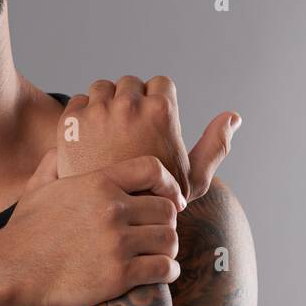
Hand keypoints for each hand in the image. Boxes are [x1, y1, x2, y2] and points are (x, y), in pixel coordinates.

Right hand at [0, 149, 182, 305]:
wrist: (10, 270)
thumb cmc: (24, 231)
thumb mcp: (37, 187)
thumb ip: (56, 162)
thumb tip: (64, 145)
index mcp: (97, 182)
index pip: (153, 169)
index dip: (170, 184)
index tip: (173, 199)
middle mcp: (111, 208)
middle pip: (166, 209)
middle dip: (166, 222)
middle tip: (158, 233)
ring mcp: (117, 242)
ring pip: (169, 239)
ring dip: (168, 248)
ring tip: (160, 254)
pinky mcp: (119, 275)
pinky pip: (164, 268)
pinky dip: (168, 272)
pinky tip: (161, 273)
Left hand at [56, 76, 240, 202]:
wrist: (108, 223)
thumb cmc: (156, 204)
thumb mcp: (193, 180)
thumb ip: (216, 146)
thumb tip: (233, 116)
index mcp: (162, 110)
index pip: (160, 83)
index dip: (156, 103)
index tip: (150, 125)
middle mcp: (129, 105)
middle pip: (130, 83)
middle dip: (130, 102)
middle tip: (127, 132)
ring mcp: (98, 111)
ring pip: (102, 88)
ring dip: (105, 104)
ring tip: (107, 134)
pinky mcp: (71, 122)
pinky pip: (78, 102)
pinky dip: (83, 115)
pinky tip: (88, 140)